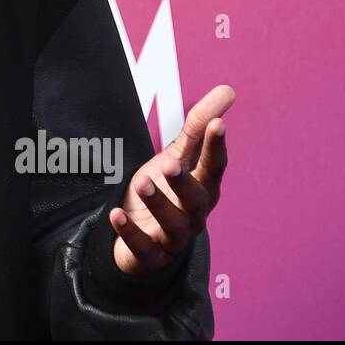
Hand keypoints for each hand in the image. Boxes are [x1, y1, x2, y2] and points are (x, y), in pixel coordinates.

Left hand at [110, 84, 232, 274]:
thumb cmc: (167, 193)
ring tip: (142, 182)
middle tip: (170, 163)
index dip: (217, 147)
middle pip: (196, 201)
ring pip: (172, 225)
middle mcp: (194, 215)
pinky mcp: (149, 255)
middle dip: (185, 183)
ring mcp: (172, 238)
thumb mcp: (179, 157)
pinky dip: (129, 232)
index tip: (218, 124)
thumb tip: (227, 90)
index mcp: (204, 188)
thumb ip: (198, 127)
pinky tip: (116, 214)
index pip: (214, 167)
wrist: (145, 242)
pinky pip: (142, 246)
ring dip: (158, 204)